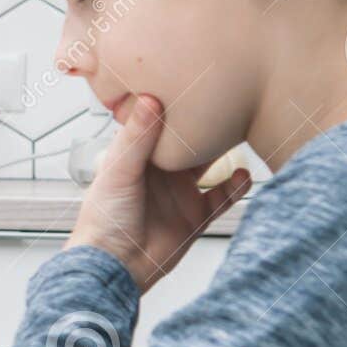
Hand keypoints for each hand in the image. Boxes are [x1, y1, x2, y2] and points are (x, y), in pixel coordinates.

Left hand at [68, 94, 251, 292]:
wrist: (114, 267)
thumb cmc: (104, 220)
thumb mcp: (119, 172)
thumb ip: (137, 138)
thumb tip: (150, 98)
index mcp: (137, 156)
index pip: (159, 123)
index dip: (175, 105)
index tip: (194, 80)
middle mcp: (160, 173)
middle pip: (190, 142)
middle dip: (206, 126)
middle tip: (228, 103)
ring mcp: (180, 194)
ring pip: (211, 166)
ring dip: (227, 153)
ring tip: (243, 135)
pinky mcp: (195, 217)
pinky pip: (223, 197)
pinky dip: (237, 186)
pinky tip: (243, 176)